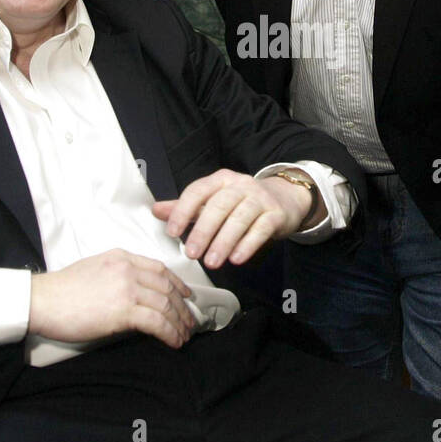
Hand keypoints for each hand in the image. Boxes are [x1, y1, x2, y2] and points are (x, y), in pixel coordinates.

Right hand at [28, 249, 195, 348]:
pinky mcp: (123, 311)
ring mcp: (127, 289)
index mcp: (122, 257)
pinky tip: (173, 342)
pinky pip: (157, 322)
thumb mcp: (95, 269)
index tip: (186, 297)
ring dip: (179, 323)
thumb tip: (137, 293)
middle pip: (167, 287)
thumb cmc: (62, 290)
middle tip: (189, 322)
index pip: (160, 268)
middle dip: (182, 307)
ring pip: (166, 305)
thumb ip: (118, 275)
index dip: (178, 284)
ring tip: (183, 336)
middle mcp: (128, 269)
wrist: (42, 301)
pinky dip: (170, 333)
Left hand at [151, 168, 313, 268]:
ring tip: (211, 262)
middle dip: (203, 231)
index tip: (172, 232)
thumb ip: (186, 207)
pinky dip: (247, 244)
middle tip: (191, 254)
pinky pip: (261, 229)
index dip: (183, 210)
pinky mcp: (276, 214)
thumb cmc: (242, 201)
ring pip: (240, 218)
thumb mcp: (213, 200)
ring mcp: (260, 198)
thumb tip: (156, 210)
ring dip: (223, 242)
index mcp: (221, 179)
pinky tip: (236, 259)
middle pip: (219, 206)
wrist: (284, 198)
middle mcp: (241, 185)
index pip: (198, 191)